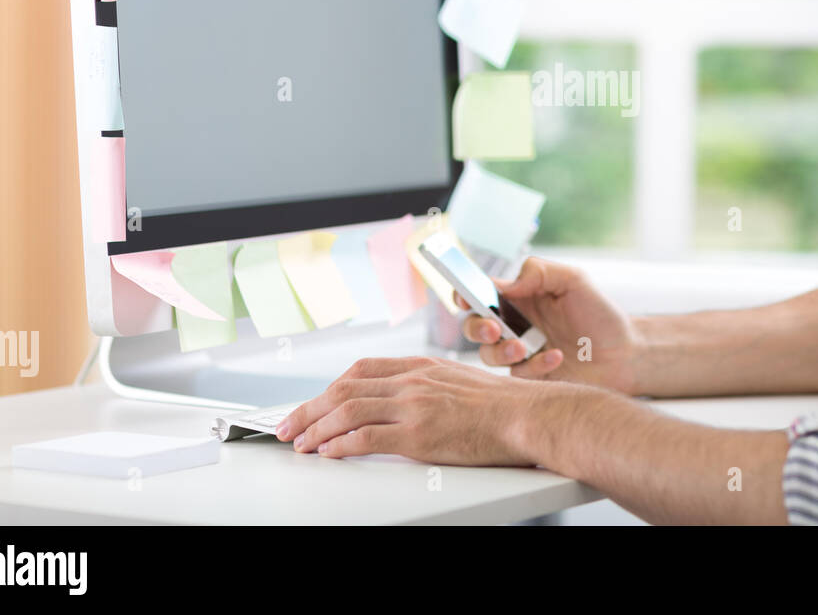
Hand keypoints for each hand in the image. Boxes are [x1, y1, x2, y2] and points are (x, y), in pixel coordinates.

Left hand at [275, 355, 549, 463]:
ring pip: (348, 411)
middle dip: (309, 409)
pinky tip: (328, 453)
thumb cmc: (505, 405)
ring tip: (300, 443)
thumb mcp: (460, 381)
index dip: (330, 387)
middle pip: (344, 389)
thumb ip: (429, 386)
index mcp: (422, 365)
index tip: (314, 402)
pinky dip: (341, 445)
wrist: (528, 415)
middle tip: (289, 425)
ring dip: (316, 428)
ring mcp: (414, 405)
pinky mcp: (419, 435)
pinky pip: (367, 438)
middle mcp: (413, 380)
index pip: (361, 369)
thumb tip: (404, 402)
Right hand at [459, 257, 641, 393]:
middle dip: (476, 328)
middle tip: (493, 330)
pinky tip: (556, 357)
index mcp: (521, 297)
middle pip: (475, 326)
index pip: (483, 292)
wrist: (626, 354)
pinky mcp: (530, 378)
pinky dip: (533, 366)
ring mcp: (521, 353)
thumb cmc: (600, 314)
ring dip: (500, 351)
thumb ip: (539, 272)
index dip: (466, 293)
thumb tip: (505, 284)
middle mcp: (515, 324)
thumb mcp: (574, 281)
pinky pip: (516, 374)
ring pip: (488, 354)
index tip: (464, 298)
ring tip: (523, 348)